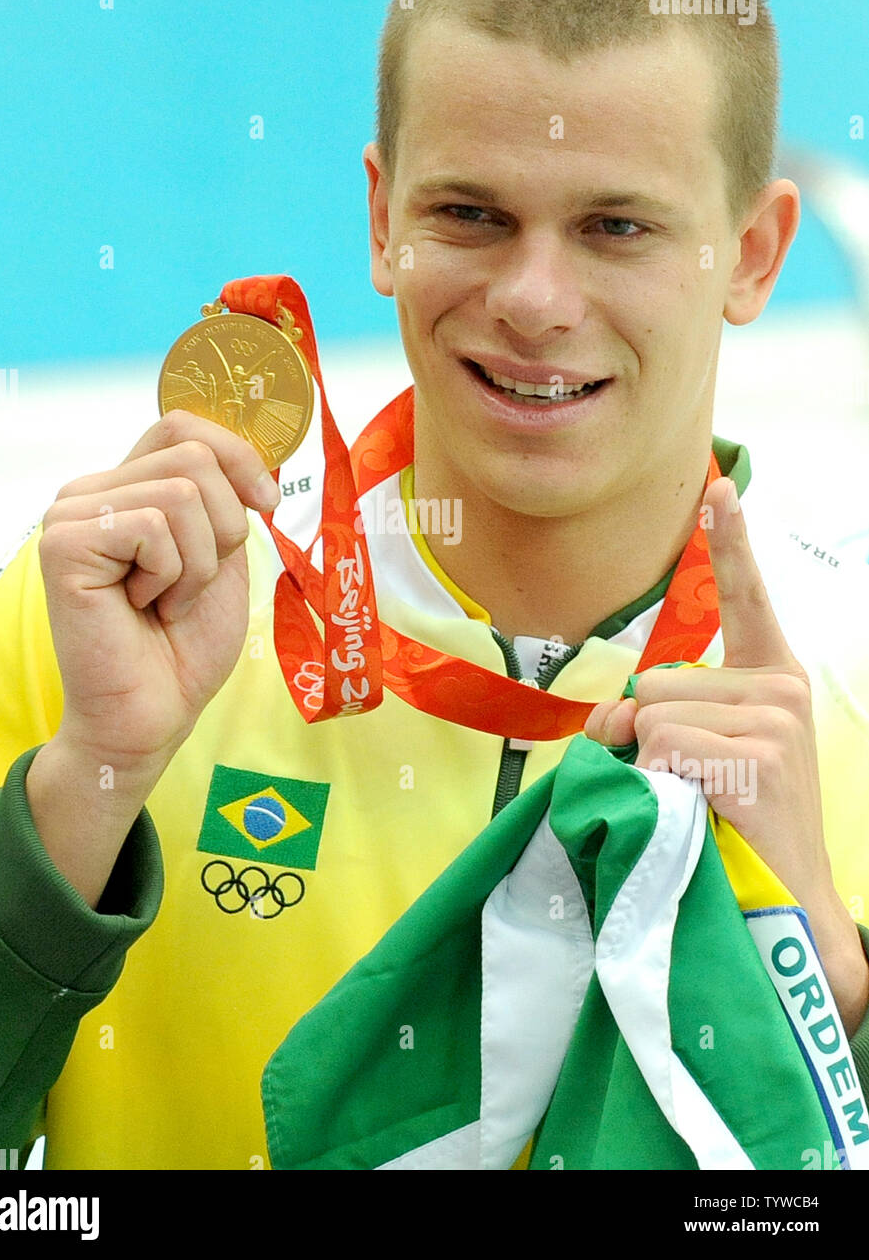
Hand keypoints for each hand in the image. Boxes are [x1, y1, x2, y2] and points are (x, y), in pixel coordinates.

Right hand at [37, 409, 279, 776]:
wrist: (153, 714)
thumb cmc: (184, 644)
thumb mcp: (222, 555)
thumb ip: (224, 498)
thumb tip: (254, 455)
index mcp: (125, 487)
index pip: (183, 424)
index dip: (238, 456)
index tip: (265, 504)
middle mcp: (90, 491)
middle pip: (194, 455)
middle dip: (224, 529)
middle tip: (193, 586)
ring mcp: (71, 514)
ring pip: (183, 492)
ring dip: (200, 563)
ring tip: (167, 601)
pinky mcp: (64, 543)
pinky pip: (155, 526)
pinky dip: (172, 576)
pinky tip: (143, 607)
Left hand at [584, 477, 868, 1034]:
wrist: (780, 904)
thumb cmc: (730, 825)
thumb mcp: (698, 755)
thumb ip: (662, 715)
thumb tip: (614, 716)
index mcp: (771, 680)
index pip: (747, 599)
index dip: (730, 543)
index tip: (719, 489)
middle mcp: (779, 688)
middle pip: (655, 683)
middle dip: (640, 735)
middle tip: (677, 785)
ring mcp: (774, 719)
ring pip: (652, 715)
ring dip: (650, 766)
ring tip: (695, 804)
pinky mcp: (757, 753)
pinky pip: (661, 745)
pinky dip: (659, 782)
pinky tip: (701, 811)